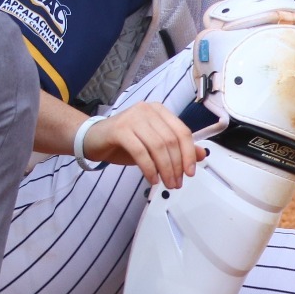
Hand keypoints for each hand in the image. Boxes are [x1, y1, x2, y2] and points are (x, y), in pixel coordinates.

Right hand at [82, 103, 205, 188]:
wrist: (92, 139)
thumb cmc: (123, 142)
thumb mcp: (154, 146)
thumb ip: (177, 148)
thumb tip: (201, 155)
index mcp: (160, 111)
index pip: (183, 132)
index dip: (189, 154)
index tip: (190, 172)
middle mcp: (148, 110)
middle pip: (171, 140)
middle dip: (176, 166)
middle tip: (176, 183)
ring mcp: (133, 118)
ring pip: (158, 146)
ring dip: (165, 169)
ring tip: (166, 183)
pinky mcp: (119, 129)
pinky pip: (141, 152)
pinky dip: (149, 168)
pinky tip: (152, 179)